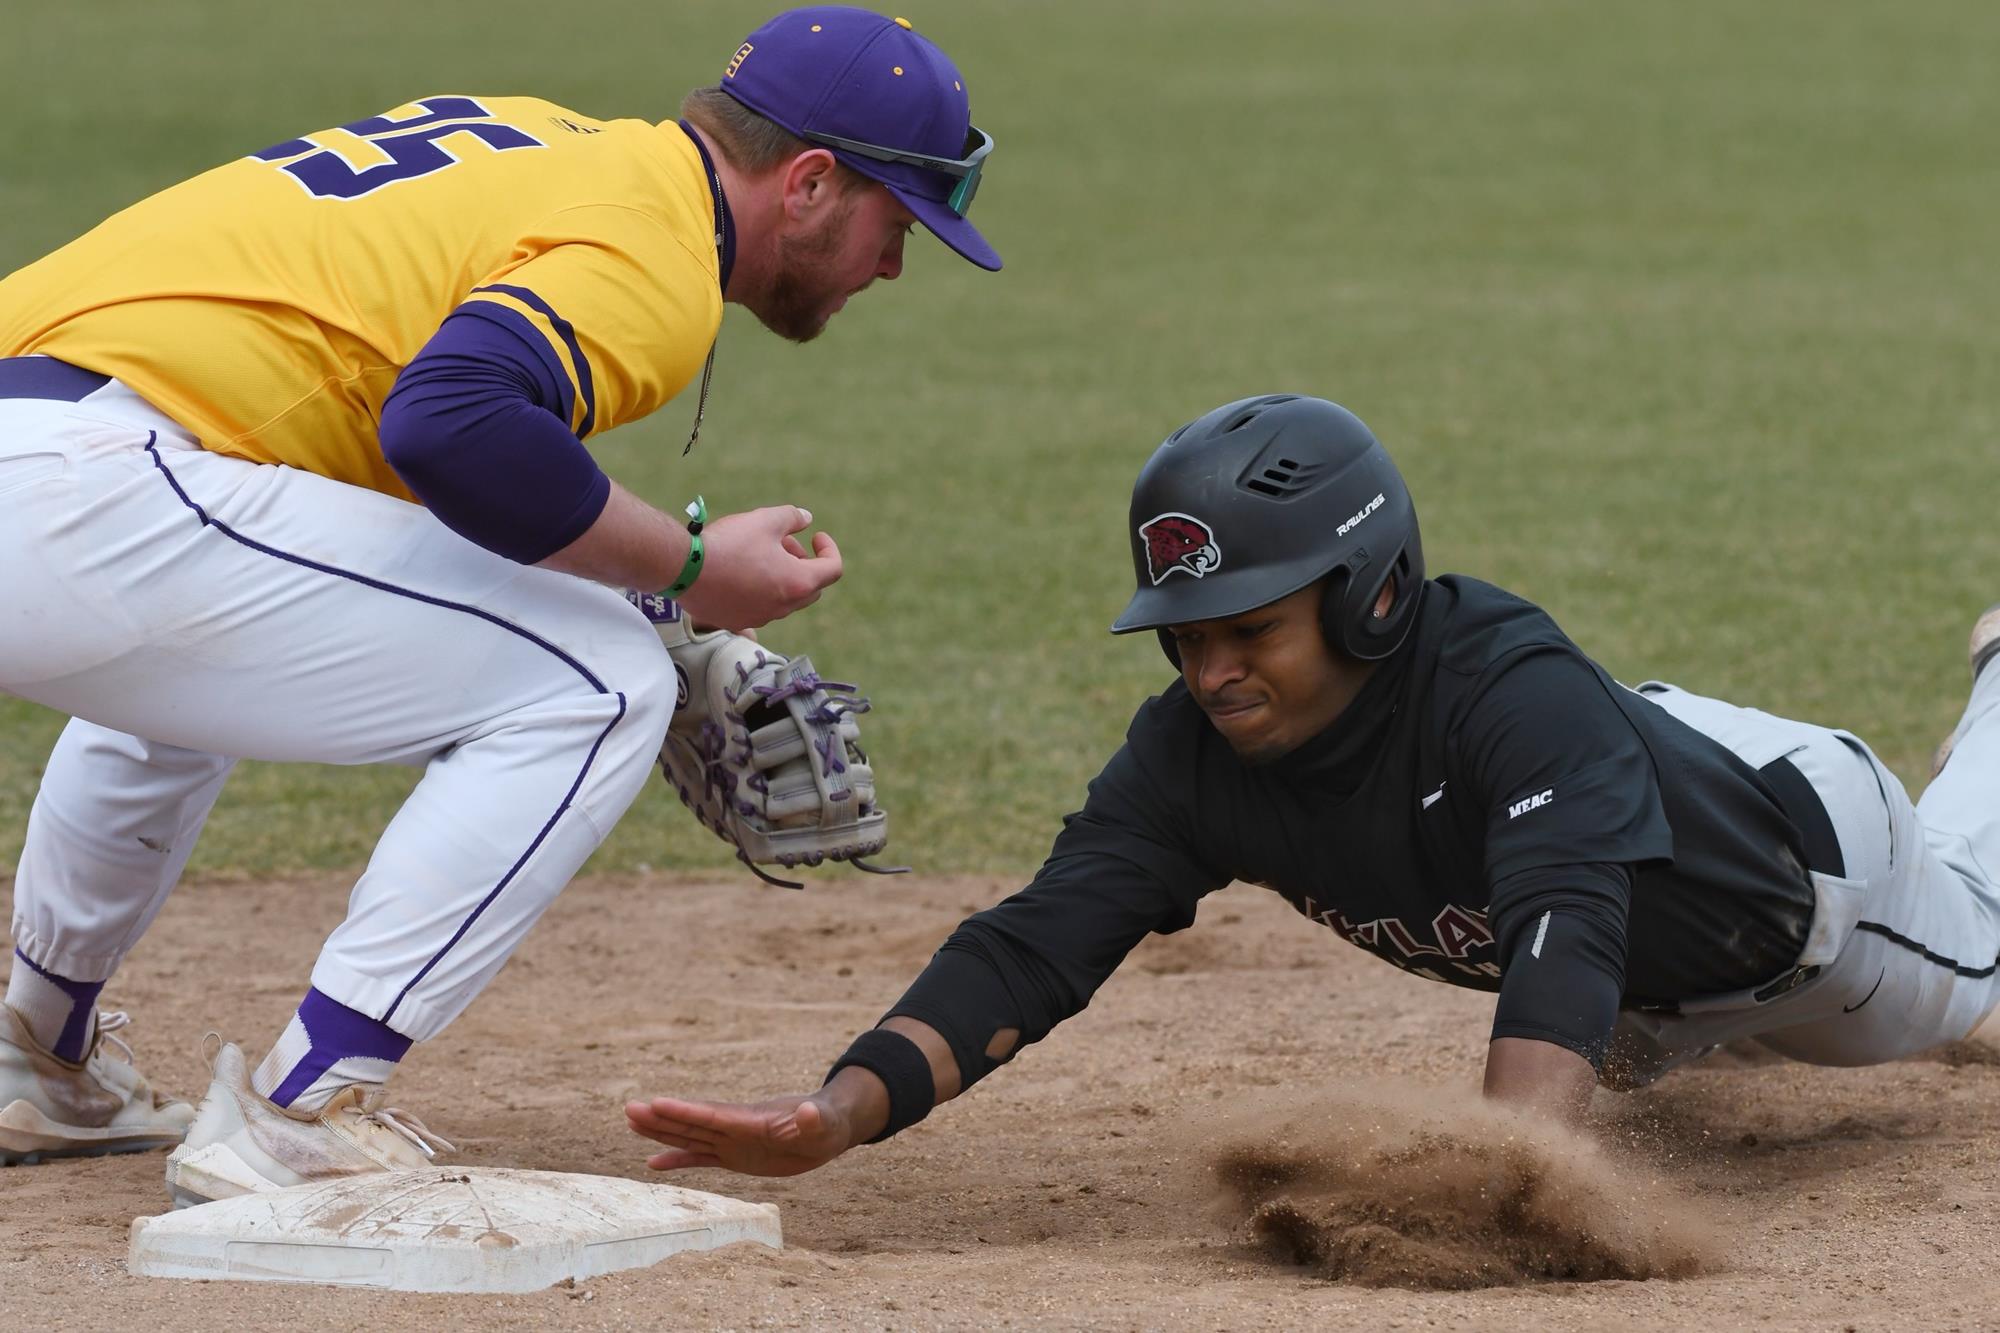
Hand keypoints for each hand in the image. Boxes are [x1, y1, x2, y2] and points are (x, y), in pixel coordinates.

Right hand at [625, 1089, 859, 1176]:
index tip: (655, 1103)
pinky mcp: (736, 1156)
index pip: (713, 1115)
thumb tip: (807, 1112)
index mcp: (752, 1120)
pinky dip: (677, 1161)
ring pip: (690, 1136)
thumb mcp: (825, 1124)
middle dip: (661, 1117)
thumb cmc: (829, 1123)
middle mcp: (736, 1127)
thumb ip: (813, 1119)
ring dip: (661, 1132)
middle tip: (628, 1109)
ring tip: (630, 1122)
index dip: (685, 1111)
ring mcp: (733, 1141)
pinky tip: (652, 1165)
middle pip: (692, 1122)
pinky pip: (701, 1158)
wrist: (829, 1127)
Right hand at [676, 505, 841, 631]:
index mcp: (798, 583)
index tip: (816, 536)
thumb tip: (806, 519)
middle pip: (811, 588)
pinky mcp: (737, 622)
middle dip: (804, 563)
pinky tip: (742, 573)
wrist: (683, 568)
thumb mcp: (765, 519)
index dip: (829, 549)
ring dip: (782, 576)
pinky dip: (760, 591)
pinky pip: (759, 609)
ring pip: (785, 599)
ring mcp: (760, 618)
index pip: (833, 569)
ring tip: (759, 553)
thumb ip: (792, 518)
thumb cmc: (729, 543)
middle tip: (784, 543)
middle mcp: (783, 607)